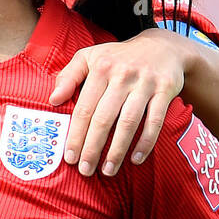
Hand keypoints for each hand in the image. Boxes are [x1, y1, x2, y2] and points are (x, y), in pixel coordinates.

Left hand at [49, 30, 186, 176]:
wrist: (163, 47)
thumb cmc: (119, 58)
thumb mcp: (91, 57)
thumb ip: (69, 76)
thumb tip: (53, 100)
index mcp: (101, 67)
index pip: (84, 107)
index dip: (76, 134)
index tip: (69, 157)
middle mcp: (122, 74)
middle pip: (104, 117)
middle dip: (93, 147)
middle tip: (85, 170)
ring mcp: (145, 82)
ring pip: (129, 122)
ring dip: (118, 149)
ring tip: (108, 170)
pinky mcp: (166, 90)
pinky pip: (155, 121)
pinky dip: (146, 142)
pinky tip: (136, 159)